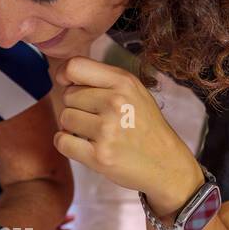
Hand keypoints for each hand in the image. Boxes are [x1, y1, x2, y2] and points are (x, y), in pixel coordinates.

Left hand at [53, 57, 203, 216]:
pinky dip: (67, 143)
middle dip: (76, 107)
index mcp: (123, 82)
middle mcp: (115, 102)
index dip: (65, 75)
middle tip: (96, 118)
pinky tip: (84, 145)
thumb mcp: (133, 92)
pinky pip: (62, 141)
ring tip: (94, 133)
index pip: (75, 66)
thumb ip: (103, 80)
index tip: (68, 85)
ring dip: (73, 127)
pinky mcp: (99, 156)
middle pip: (68, 95)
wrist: (166, 163)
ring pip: (64, 118)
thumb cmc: (145, 126)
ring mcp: (107, 130)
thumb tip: (63, 76)